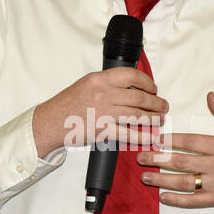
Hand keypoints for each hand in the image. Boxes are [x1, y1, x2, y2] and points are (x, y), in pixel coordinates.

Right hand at [32, 67, 167, 157]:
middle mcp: (103, 94)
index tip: (153, 88)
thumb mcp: (87, 84)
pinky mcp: (103, 131)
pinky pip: (129, 134)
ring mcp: (104, 113)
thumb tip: (131, 86)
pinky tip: (150, 137)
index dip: (147, 82)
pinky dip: (143, 136)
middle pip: (139, 98)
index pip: (132, 76)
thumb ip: (108, 83)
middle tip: (163, 106)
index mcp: (100, 79)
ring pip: (138, 115)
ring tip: (160, 120)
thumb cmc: (68, 104)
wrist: (51, 122)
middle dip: (156, 103)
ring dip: (154, 118)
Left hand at [137, 92, 213, 210]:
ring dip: (162, 180)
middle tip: (141, 157)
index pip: (192, 141)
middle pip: (182, 162)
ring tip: (145, 177)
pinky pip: (193, 201)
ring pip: (184, 182)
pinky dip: (177, 200)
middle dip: (159, 159)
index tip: (155, 139)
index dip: (171, 140)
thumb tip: (210, 96)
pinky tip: (163, 197)